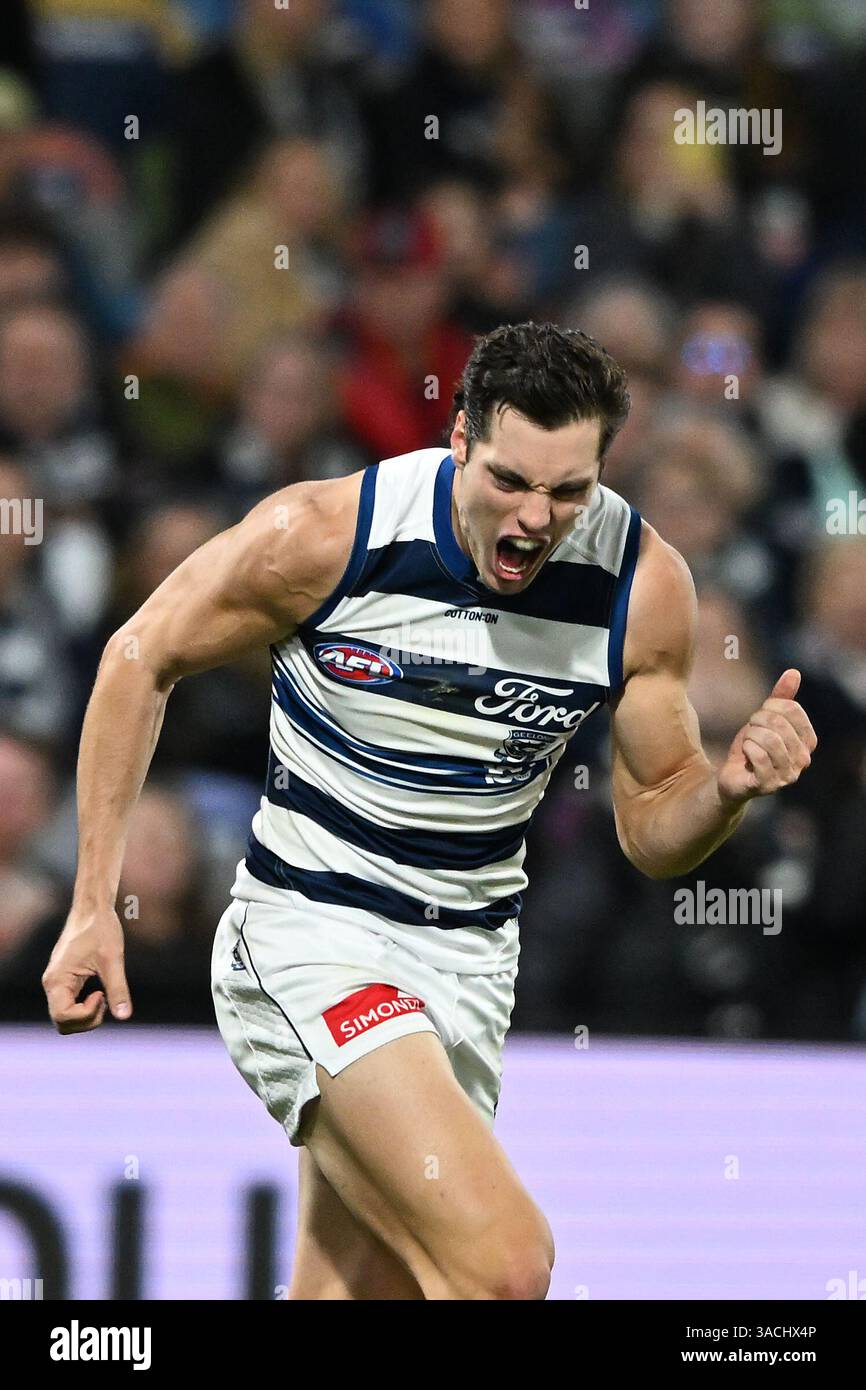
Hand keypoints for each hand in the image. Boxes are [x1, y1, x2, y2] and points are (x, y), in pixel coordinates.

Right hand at [42, 907, 131, 1033]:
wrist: (93, 908)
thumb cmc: (101, 929)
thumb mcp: (113, 959)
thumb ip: (117, 989)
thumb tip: (124, 1016)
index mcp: (57, 980)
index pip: (63, 1017)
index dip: (86, 1015)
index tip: (102, 995)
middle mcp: (52, 983)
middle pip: (62, 1023)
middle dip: (87, 1020)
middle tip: (106, 999)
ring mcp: (56, 982)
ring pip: (65, 1017)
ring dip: (86, 1016)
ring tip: (104, 996)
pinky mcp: (63, 980)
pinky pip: (69, 1006)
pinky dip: (84, 1008)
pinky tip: (100, 994)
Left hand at [717, 669, 816, 804]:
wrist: (734, 776)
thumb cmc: (754, 746)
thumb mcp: (766, 719)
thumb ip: (781, 697)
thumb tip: (794, 672)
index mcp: (808, 742)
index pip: (793, 710)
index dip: (771, 706)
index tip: (761, 714)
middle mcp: (803, 760)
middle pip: (779, 723)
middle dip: (757, 721)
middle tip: (751, 729)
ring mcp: (788, 775)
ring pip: (768, 739)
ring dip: (750, 735)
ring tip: (749, 741)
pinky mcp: (769, 785)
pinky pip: (757, 755)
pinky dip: (746, 748)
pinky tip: (745, 753)